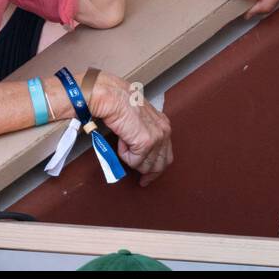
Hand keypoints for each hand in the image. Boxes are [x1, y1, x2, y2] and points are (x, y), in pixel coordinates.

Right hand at [88, 71, 172, 185]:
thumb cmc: (120, 105)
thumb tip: (140, 153)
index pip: (166, 154)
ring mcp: (157, 137)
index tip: (149, 177)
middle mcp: (164, 131)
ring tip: (124, 144)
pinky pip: (135, 161)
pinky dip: (125, 154)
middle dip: (150, 174)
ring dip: (132, 160)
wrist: (112, 97)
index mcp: (163, 125)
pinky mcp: (146, 142)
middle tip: (142, 181)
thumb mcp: (138, 121)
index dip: (157, 169)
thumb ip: (142, 134)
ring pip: (147, 165)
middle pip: (162, 163)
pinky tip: (122, 140)